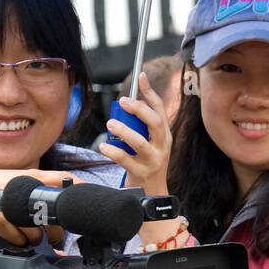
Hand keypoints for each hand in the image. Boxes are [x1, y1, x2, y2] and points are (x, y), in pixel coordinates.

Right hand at [0, 168, 81, 247]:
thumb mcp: (19, 178)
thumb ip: (42, 185)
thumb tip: (69, 195)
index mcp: (32, 177)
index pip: (65, 179)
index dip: (81, 190)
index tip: (90, 200)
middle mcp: (23, 190)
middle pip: (55, 217)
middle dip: (56, 232)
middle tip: (53, 235)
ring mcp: (11, 208)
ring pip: (38, 235)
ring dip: (35, 238)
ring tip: (23, 230)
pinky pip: (21, 242)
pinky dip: (19, 242)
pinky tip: (11, 233)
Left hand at [98, 72, 173, 195]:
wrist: (152, 192)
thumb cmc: (148, 163)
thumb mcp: (151, 142)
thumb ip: (142, 125)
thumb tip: (130, 102)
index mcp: (164, 135)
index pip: (160, 110)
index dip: (150, 92)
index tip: (141, 76)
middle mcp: (162, 146)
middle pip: (156, 123)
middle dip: (140, 110)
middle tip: (124, 101)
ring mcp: (153, 160)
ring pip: (140, 143)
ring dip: (124, 131)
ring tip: (111, 124)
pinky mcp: (141, 173)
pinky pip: (125, 160)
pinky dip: (113, 151)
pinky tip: (103, 146)